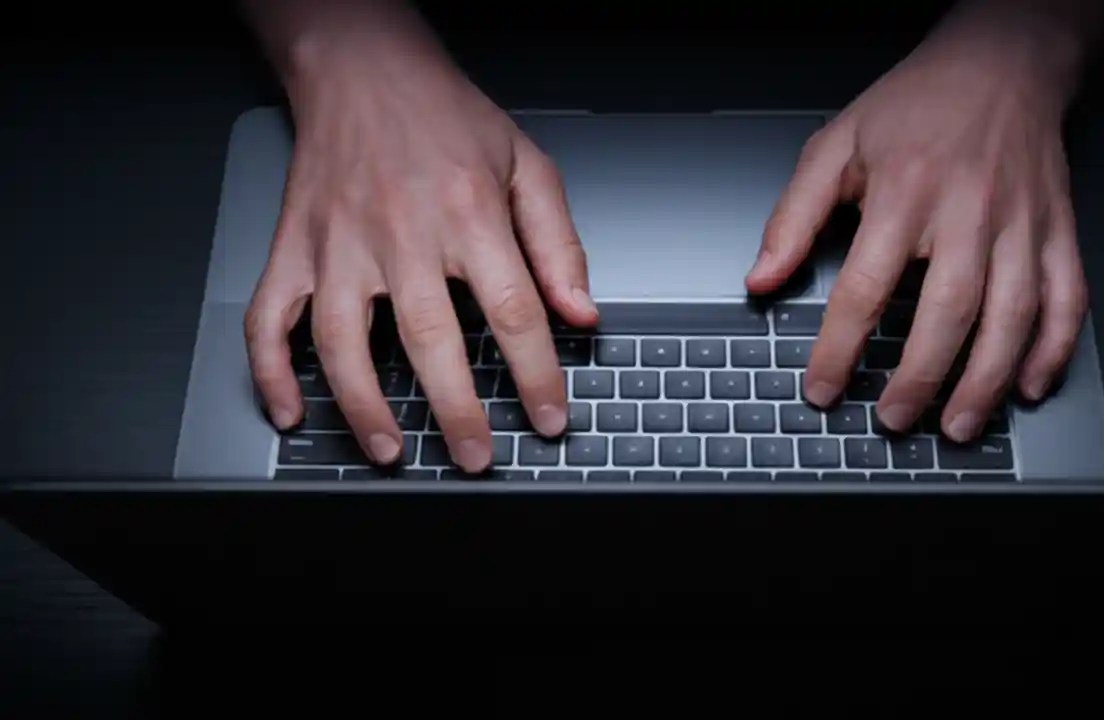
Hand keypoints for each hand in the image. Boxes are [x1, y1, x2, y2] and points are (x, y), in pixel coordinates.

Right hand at [243, 11, 596, 470]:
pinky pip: (269, 317)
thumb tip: (581, 314)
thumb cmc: (446, 118)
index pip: (513, 310)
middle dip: (456, 410)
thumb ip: (558, 244)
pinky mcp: (293, 247)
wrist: (363, 69)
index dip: (536, 374)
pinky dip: (271, 370)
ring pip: (342, 340)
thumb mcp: (526, 165)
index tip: (550, 418)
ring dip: (363, 405)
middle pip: (430, 338)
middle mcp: (400, 231)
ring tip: (390, 451)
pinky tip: (291, 411)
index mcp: (468, 211)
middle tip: (475, 458)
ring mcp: (338, 243)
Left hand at [746, 15, 1089, 442]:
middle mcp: (967, 212)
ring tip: (956, 425)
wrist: (1001, 64)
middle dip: (919, 378)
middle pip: (947, 311)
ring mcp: (1021, 224)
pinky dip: (1052, 350)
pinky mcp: (1059, 230)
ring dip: (985, 381)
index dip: (839, 348)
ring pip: (1013, 316)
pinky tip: (1028, 387)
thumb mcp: (835, 147)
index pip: (865, 287)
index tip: (821, 389)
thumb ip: (794, 216)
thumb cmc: (916, 106)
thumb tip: (761, 279)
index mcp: (904, 193)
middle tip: (893, 421)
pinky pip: (1067, 299)